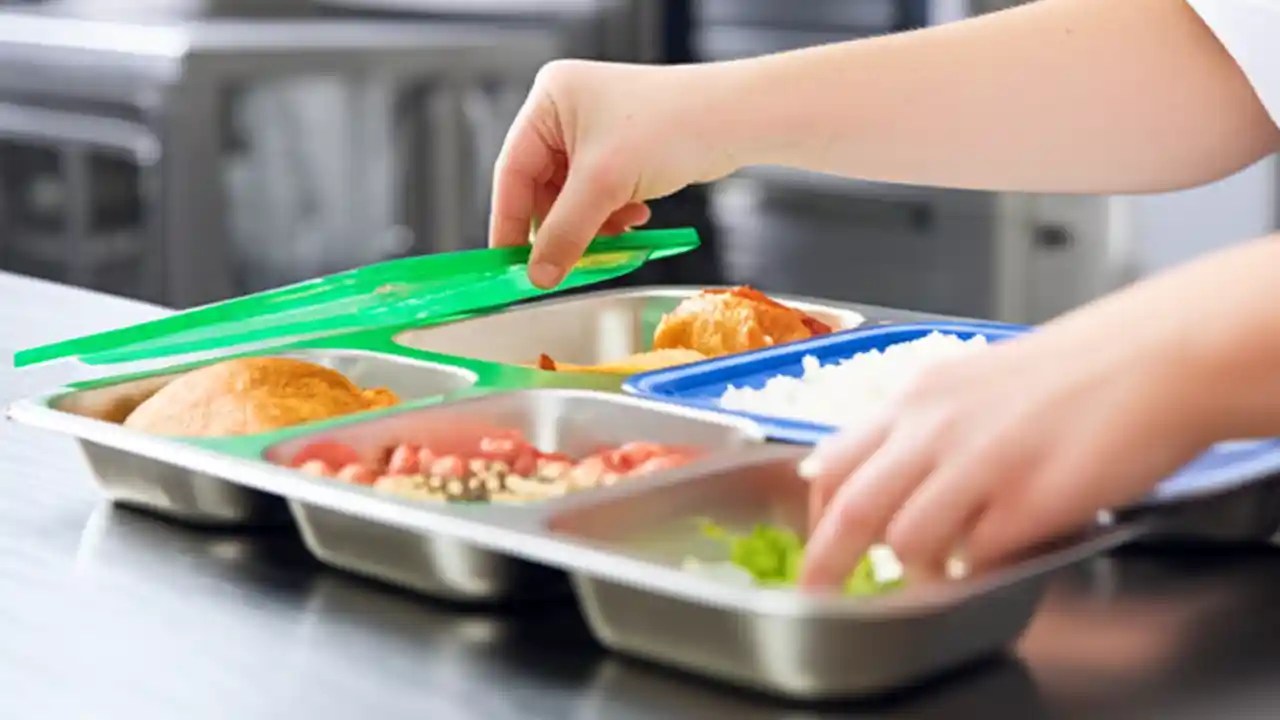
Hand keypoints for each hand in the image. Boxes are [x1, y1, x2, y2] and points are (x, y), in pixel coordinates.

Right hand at [489, 60, 740, 287]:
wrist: (736, 120)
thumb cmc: (672, 126)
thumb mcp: (604, 185)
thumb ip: (564, 233)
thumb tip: (538, 276)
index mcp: (550, 99)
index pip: (512, 170)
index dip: (509, 222)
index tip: (509, 265)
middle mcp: (568, 110)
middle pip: (542, 187)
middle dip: (561, 225)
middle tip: (567, 263)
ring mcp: (595, 129)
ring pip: (572, 196)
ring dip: (590, 224)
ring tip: (615, 234)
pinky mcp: (621, 149)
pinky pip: (598, 194)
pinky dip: (610, 214)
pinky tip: (635, 216)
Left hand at [797, 306, 1218, 587]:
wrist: (1152, 358)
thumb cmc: (1072, 373)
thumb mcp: (970, 385)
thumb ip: (921, 429)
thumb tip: (880, 479)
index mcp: (916, 398)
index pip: (833, 463)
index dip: (816, 516)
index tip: (817, 544)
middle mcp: (934, 428)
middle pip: (851, 510)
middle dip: (827, 564)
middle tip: (823, 594)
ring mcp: (979, 465)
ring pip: (906, 542)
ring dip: (918, 570)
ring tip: (946, 569)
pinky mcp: (1028, 501)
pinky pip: (976, 558)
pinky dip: (978, 570)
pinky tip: (999, 554)